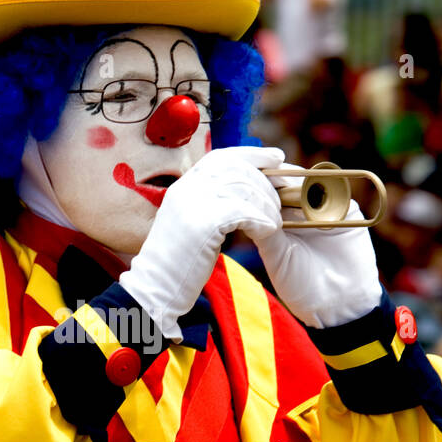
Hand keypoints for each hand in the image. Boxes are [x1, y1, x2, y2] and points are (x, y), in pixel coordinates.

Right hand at [118, 146, 285, 338]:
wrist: (156, 288)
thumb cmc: (178, 263)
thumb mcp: (189, 224)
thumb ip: (208, 204)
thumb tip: (239, 194)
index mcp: (184, 186)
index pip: (222, 156)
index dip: (252, 154)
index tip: (277, 157)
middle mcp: (187, 188)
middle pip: (237, 168)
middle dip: (266, 180)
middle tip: (285, 195)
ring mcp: (193, 203)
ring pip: (244, 188)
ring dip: (267, 204)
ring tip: (277, 222)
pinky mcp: (203, 223)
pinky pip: (244, 212)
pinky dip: (261, 220)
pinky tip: (269, 231)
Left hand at [248, 167, 382, 328]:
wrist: (339, 302)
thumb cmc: (301, 284)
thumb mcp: (277, 255)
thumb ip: (267, 228)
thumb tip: (252, 200)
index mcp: (278, 222)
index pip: (266, 194)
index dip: (259, 185)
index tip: (248, 180)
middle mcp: (299, 212)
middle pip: (286, 184)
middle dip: (277, 178)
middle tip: (267, 176)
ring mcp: (324, 209)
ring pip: (309, 183)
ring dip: (298, 182)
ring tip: (286, 186)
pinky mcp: (347, 209)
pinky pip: (335, 191)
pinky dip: (323, 187)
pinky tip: (311, 191)